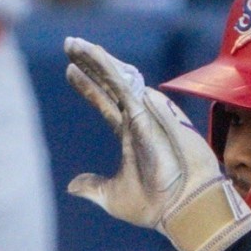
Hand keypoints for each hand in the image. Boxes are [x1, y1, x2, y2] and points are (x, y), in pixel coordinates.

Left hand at [64, 36, 250, 250]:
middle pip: (110, 83)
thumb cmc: (155, 204)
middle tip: (69, 44)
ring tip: (73, 43)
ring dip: (96, 58)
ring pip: (118, 76)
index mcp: (132, 134)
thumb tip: (70, 186)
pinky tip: (91, 53)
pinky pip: (127, 81)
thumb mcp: (112, 196)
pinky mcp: (152, 109)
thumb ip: (92, 186)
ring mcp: (147, 111)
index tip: (70, 71)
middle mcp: (139, 118)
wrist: (181, 206)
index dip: (88, 87)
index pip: (105, 103)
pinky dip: (108, 67)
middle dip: (90, 63)